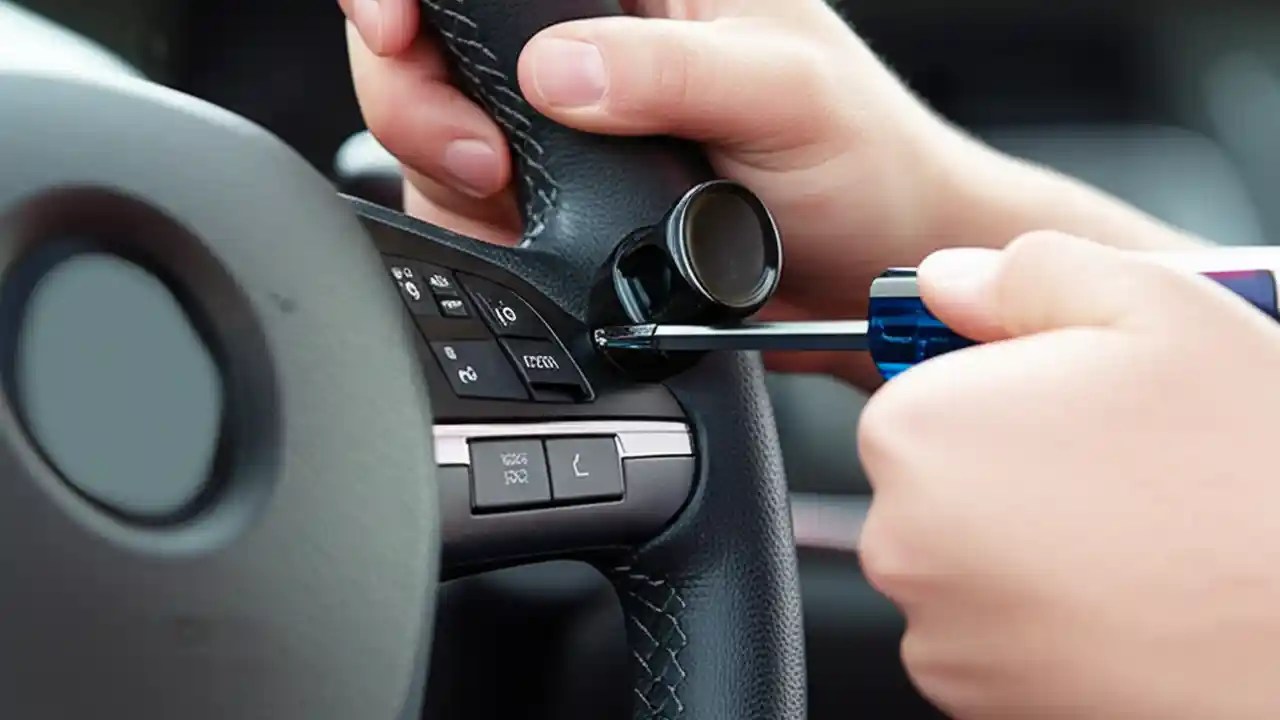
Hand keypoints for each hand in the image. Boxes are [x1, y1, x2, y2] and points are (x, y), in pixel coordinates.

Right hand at [341, 0, 1199, 389]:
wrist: (871, 271)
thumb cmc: (862, 159)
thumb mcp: (783, 94)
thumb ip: (671, 72)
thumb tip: (556, 72)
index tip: (398, 25)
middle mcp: (593, 35)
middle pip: (439, 34)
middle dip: (416, 86)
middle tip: (474, 148)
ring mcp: (566, 118)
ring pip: (434, 114)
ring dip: (438, 155)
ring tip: (504, 190)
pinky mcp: (558, 193)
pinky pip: (468, 195)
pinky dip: (472, 217)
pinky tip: (519, 225)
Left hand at [858, 232, 1279, 718]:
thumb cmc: (1250, 474)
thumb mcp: (1155, 308)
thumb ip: (1027, 274)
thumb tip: (950, 279)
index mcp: (918, 431)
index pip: (918, 389)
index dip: (1003, 387)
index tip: (1070, 402)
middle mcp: (901, 542)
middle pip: (939, 478)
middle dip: (1015, 466)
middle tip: (1122, 468)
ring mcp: (938, 637)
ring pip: (967, 561)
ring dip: (1032, 546)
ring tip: (1140, 540)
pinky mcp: (979, 706)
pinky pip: (995, 636)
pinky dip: (1046, 619)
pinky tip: (1128, 600)